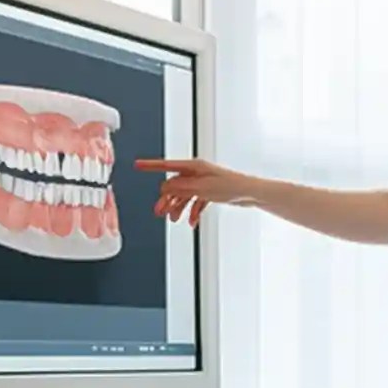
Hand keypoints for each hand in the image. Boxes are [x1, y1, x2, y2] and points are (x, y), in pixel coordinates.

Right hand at [134, 158, 253, 226]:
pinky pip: (195, 202)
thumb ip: (181, 188)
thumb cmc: (231, 186)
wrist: (250, 193)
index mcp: (194, 167)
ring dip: (178, 208)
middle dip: (166, 199)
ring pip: (184, 196)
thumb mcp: (201, 188)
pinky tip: (192, 222)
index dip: (151, 165)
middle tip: (159, 212)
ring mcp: (203, 183)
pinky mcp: (210, 192)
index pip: (167, 165)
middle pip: (174, 186)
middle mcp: (197, 174)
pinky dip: (192, 212)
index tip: (137, 165)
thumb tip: (163, 188)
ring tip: (175, 219)